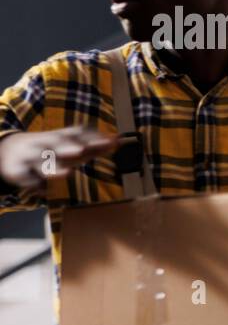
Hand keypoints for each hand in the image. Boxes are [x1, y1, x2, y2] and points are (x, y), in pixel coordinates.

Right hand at [0, 127, 120, 190]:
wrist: (11, 150)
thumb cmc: (52, 150)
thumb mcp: (72, 146)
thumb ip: (95, 145)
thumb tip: (120, 140)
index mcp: (60, 137)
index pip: (76, 133)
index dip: (92, 137)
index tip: (110, 141)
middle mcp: (44, 144)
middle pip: (55, 144)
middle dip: (68, 146)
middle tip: (81, 150)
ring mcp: (29, 157)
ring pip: (40, 162)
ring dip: (53, 168)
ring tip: (67, 174)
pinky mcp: (18, 171)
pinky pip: (25, 178)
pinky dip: (33, 184)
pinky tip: (43, 191)